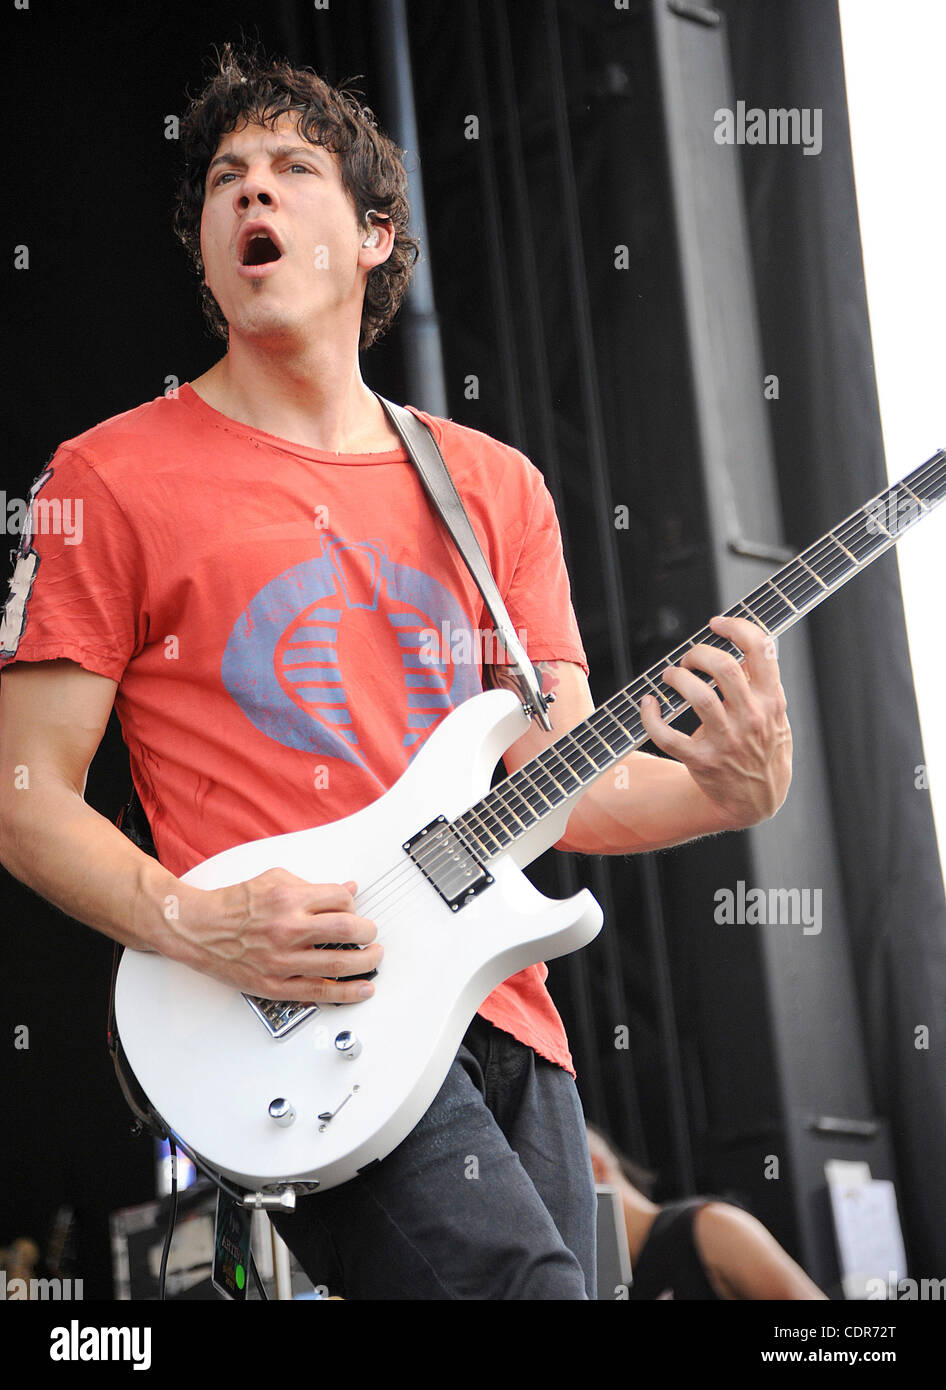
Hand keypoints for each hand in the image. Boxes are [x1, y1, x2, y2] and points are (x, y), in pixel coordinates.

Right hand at [180, 868, 381, 1002]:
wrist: (198, 929)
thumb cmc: (233, 905)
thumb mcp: (274, 880)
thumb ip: (312, 885)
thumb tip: (347, 888)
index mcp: (288, 899)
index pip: (341, 899)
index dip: (354, 903)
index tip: (353, 909)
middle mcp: (288, 929)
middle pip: (348, 930)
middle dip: (368, 931)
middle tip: (371, 934)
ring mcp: (282, 960)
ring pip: (339, 963)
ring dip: (366, 961)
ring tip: (374, 957)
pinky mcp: (275, 985)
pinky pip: (318, 991)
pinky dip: (346, 992)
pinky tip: (362, 989)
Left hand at [638, 614, 791, 829]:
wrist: (756, 802)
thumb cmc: (763, 749)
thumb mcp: (777, 715)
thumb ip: (763, 683)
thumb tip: (741, 643)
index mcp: (772, 701)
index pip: (761, 649)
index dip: (736, 627)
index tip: (717, 624)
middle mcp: (751, 719)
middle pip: (724, 667)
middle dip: (698, 653)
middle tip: (688, 658)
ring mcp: (726, 741)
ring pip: (698, 696)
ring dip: (677, 678)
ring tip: (670, 676)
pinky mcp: (701, 761)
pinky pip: (667, 735)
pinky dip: (651, 716)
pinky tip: (649, 704)